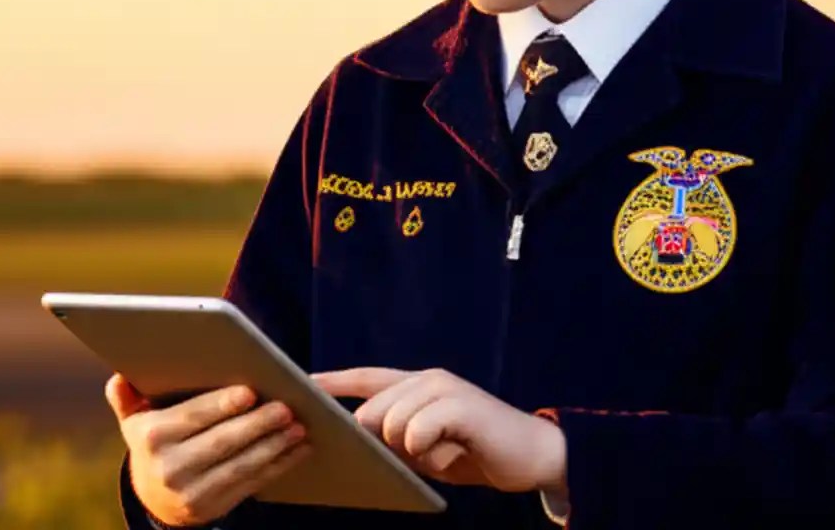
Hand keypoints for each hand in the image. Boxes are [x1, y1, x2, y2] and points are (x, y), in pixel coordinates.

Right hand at [105, 373, 313, 526]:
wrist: (154, 496)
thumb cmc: (155, 442)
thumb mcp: (136, 420)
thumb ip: (127, 397)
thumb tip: (119, 377)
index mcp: (151, 437)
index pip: (192, 416)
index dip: (222, 404)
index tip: (250, 391)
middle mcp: (169, 468)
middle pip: (221, 442)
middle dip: (257, 424)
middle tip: (286, 408)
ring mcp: (191, 493)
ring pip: (240, 466)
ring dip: (274, 446)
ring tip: (298, 427)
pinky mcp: (213, 508)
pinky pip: (251, 484)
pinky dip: (278, 466)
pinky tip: (297, 449)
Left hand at [311, 367, 565, 493]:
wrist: (533, 455)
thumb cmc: (475, 452)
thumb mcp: (425, 448)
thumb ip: (395, 439)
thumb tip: (358, 441)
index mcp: (418, 386)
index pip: (366, 378)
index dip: (333, 381)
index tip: (301, 384)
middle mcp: (428, 379)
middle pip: (370, 410)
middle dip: (381, 441)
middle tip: (422, 453)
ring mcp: (444, 389)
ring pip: (390, 423)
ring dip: (410, 451)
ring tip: (443, 453)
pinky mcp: (459, 405)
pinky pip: (416, 431)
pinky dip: (427, 450)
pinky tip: (450, 452)